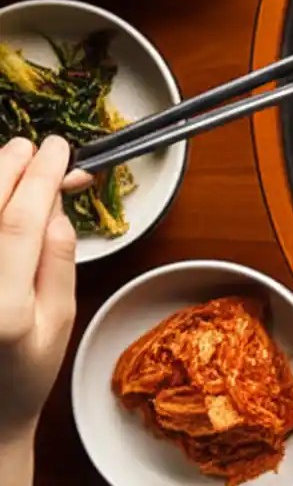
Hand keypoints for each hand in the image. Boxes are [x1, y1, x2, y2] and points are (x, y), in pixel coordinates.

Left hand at [0, 138, 76, 442]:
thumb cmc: (23, 373)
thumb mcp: (60, 320)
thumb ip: (58, 261)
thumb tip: (56, 207)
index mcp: (4, 306)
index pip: (20, 220)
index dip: (41, 176)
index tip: (59, 150)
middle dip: (6, 164)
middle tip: (29, 146)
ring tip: (9, 164)